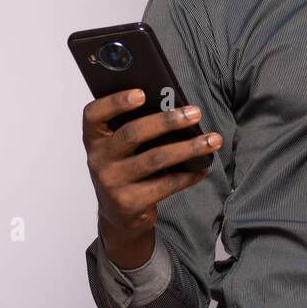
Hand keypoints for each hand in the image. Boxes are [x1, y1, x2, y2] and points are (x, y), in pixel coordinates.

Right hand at [82, 89, 221, 268]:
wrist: (118, 214)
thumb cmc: (125, 167)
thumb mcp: (121, 147)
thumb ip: (135, 126)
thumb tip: (175, 107)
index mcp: (94, 138)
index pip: (94, 115)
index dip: (115, 102)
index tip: (141, 93)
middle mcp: (99, 159)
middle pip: (133, 134)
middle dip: (167, 121)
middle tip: (194, 113)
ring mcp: (112, 183)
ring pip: (155, 159)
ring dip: (188, 148)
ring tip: (212, 140)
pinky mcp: (130, 203)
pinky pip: (166, 184)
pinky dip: (189, 174)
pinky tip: (203, 166)